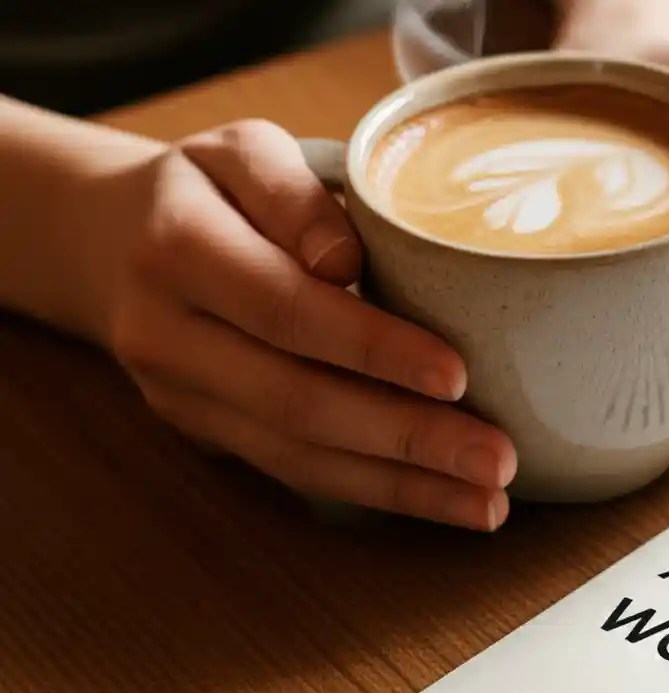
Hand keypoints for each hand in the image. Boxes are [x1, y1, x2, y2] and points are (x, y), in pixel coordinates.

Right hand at [98, 120, 514, 529]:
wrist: (111, 242)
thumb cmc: (208, 187)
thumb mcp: (242, 152)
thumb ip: (293, 194)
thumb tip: (344, 259)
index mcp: (177, 249)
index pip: (286, 309)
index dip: (372, 349)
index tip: (458, 377)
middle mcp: (167, 335)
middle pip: (297, 401)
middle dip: (406, 438)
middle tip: (497, 460)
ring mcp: (181, 397)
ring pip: (297, 457)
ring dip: (400, 486)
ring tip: (487, 504)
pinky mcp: (206, 433)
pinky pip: (293, 471)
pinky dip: (372, 490)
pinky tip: (440, 501)